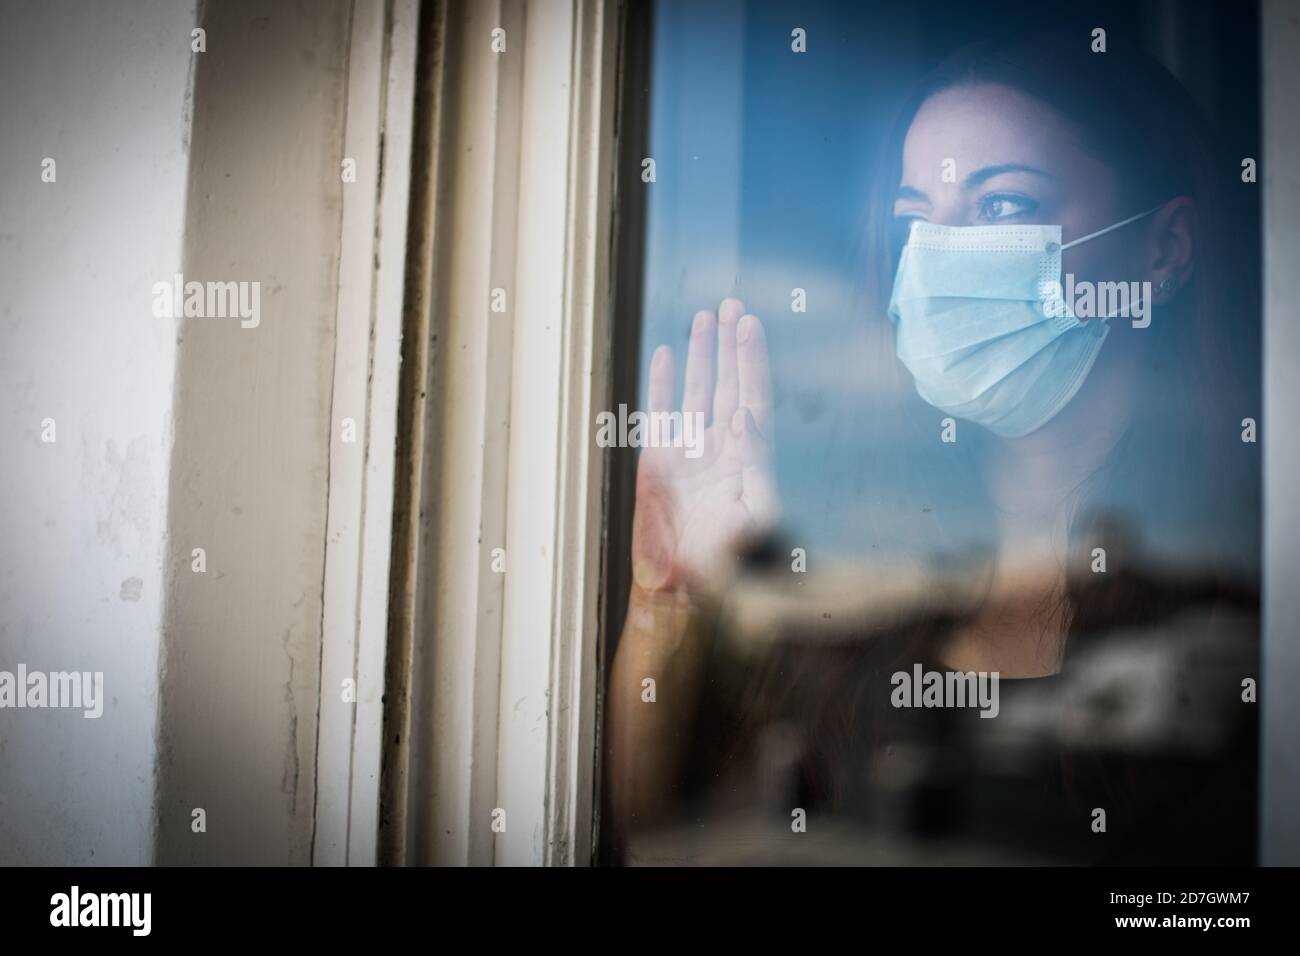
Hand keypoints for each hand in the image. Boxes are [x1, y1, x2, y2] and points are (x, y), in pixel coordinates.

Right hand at [630, 297, 778, 595]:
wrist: (682, 587)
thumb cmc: (722, 563)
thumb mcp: (752, 525)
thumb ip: (754, 474)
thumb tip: (744, 423)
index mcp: (748, 459)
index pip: (752, 397)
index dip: (751, 360)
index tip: (750, 325)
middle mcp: (720, 448)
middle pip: (727, 384)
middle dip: (729, 345)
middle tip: (732, 305)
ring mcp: (689, 451)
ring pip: (696, 390)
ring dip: (701, 355)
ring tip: (706, 316)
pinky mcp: (659, 460)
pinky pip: (661, 412)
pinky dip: (664, 382)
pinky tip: (669, 353)